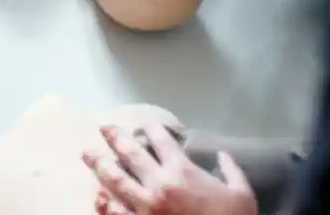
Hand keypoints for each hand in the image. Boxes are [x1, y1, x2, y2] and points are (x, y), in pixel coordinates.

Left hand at [83, 125, 256, 214]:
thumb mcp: (242, 193)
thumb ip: (232, 171)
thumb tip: (224, 155)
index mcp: (182, 171)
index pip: (161, 140)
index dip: (151, 128)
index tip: (145, 123)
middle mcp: (159, 183)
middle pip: (130, 154)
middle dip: (115, 137)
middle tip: (103, 128)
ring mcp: (145, 206)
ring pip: (115, 180)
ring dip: (99, 165)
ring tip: (87, 154)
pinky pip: (116, 212)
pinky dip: (105, 204)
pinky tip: (97, 196)